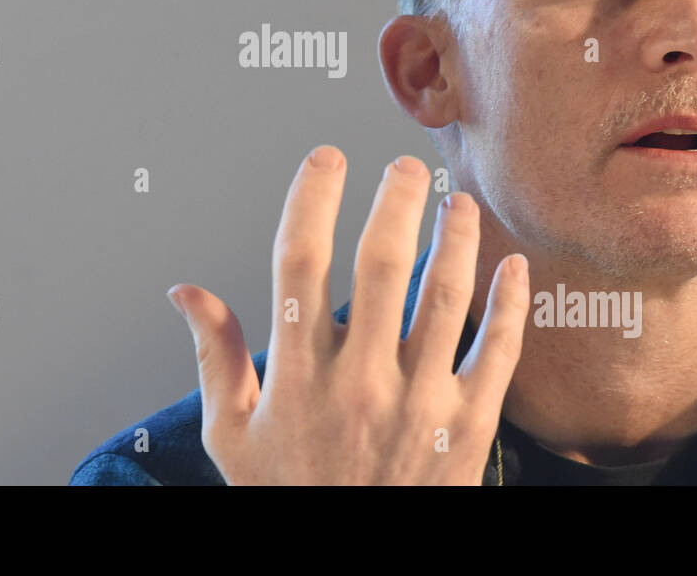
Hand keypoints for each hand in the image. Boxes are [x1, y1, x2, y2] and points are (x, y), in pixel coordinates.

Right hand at [167, 145, 530, 483]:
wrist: (346, 568)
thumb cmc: (290, 495)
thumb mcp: (231, 435)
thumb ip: (212, 357)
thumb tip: (185, 292)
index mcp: (295, 375)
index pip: (298, 262)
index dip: (311, 198)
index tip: (325, 161)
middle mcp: (358, 382)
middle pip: (380, 264)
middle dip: (393, 201)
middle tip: (403, 168)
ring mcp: (418, 405)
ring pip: (444, 298)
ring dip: (454, 239)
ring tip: (456, 202)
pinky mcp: (468, 429)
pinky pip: (498, 353)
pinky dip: (510, 305)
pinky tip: (510, 264)